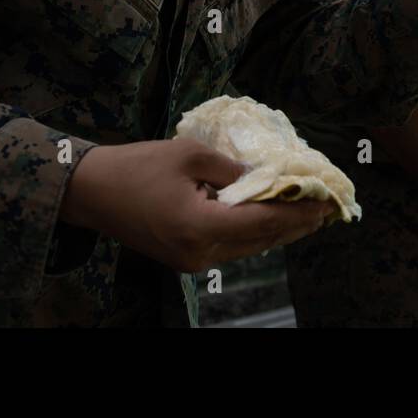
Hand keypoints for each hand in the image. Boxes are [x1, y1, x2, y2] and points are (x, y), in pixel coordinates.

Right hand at [60, 140, 334, 273]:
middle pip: (260, 240)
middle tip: (326, 208)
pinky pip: (230, 247)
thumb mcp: (190, 155)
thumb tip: (265, 178)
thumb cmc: (138, 166)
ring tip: (306, 213)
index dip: (298, 212)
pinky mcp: (185, 259)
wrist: (92, 192)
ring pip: (248, 247)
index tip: (326, 202)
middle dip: (295, 224)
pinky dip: (253, 232)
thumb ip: (232, 169)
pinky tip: (269, 218)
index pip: (263, 222)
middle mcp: (200, 254)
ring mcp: (192, 261)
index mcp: (201, 227)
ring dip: (276, 230)